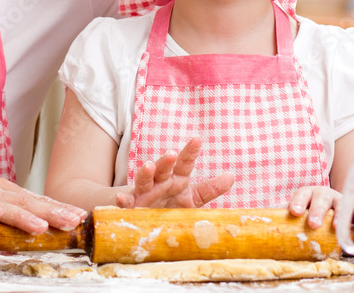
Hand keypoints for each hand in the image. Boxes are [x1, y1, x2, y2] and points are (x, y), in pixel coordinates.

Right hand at [114, 138, 233, 208]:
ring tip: (148, 166)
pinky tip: (121, 198)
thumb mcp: (192, 198)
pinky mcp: (132, 206)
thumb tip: (232, 175)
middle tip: (171, 154)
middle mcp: (160, 182)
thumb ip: (210, 189)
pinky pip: (126, 203)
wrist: (141, 214)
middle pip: (163, 168)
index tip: (197, 139)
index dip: (190, 152)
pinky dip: (123, 200)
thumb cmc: (169, 204)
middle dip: (166, 161)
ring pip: (144, 180)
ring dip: (145, 173)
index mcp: (176, 179)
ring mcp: (144, 193)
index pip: (184, 163)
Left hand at [289, 187, 353, 229]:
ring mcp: (341, 199)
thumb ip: (286, 219)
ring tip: (336, 226)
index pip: (301, 194)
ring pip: (340, 203)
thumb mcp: (303, 214)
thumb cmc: (316, 213)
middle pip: (319, 199)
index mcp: (308, 195)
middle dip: (316, 211)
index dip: (297, 202)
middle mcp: (324, 195)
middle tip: (313, 224)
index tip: (293, 212)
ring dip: (338, 215)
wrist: (345, 209)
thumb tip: (261, 226)